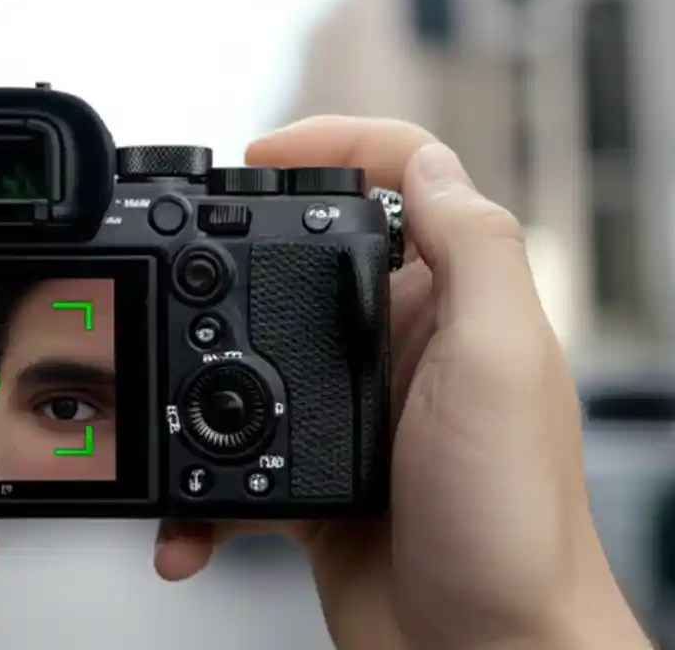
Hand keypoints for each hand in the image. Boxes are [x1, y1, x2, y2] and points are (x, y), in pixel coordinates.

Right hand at [154, 118, 650, 648]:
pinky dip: (200, 487)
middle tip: (178, 258)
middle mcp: (402, 348)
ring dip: (198, 379)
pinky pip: (233, 455)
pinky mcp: (310, 475)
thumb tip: (431, 161)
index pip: (403, 183)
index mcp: (452, 305)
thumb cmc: (511, 527)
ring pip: (253, 356)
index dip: (333, 147)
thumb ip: (474, 251)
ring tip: (163, 394)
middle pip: (308, 257)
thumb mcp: (499, 366)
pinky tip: (191, 515)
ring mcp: (351, 412)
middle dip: (237, 250)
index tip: (256, 157)